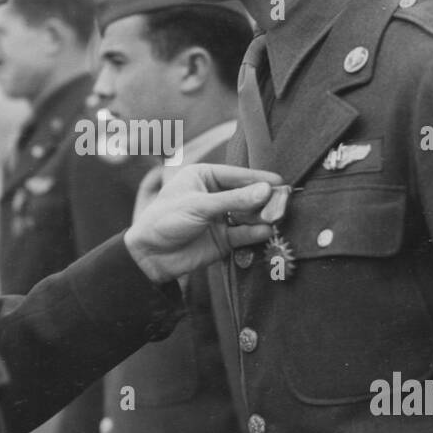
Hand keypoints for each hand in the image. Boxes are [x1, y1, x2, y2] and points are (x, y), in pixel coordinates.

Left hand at [124, 163, 282, 282]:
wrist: (149, 256)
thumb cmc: (165, 220)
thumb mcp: (199, 206)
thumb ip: (234, 200)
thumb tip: (266, 190)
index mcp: (204, 176)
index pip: (237, 175)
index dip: (258, 178)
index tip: (280, 182)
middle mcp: (214, 195)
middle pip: (247, 194)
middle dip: (264, 199)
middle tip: (282, 202)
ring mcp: (220, 218)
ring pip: (248, 215)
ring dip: (262, 217)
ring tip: (276, 218)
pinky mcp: (224, 240)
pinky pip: (244, 234)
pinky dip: (255, 233)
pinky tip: (265, 231)